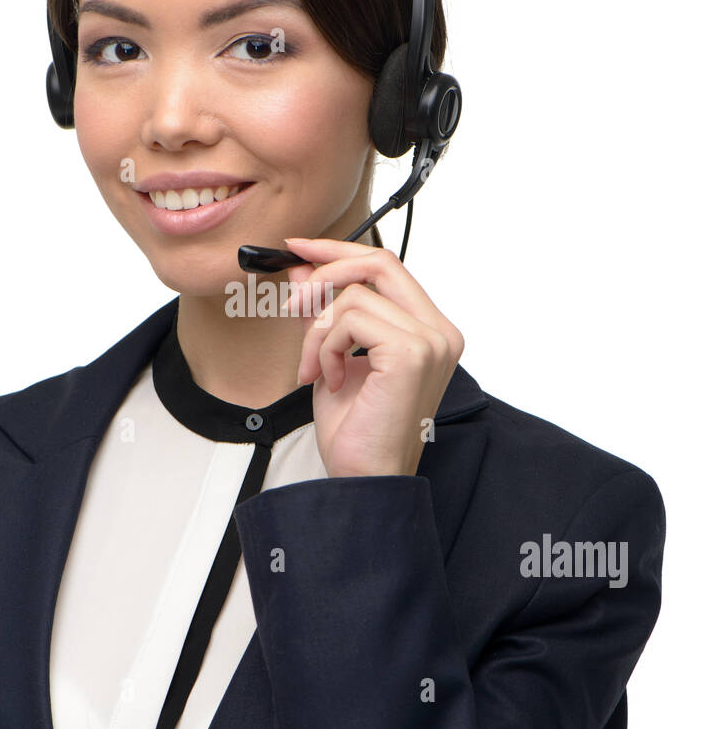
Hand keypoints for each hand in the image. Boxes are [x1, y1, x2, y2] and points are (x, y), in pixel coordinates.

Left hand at [283, 237, 464, 478]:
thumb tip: (303, 269)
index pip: (388, 268)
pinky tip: (329, 381)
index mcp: (428, 330)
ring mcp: (430, 340)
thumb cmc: (355, 430)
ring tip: (315, 372)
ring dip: (317, 333)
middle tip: (290, 297)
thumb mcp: (332, 357)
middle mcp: (439, 331)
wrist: (364, 479)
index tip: (299, 249)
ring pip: (353, 296)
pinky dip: (325, 348)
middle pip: (379, 263)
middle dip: (326, 268)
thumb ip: (324, 311)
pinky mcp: (412, 352)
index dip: (340, 251)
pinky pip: (350, 319)